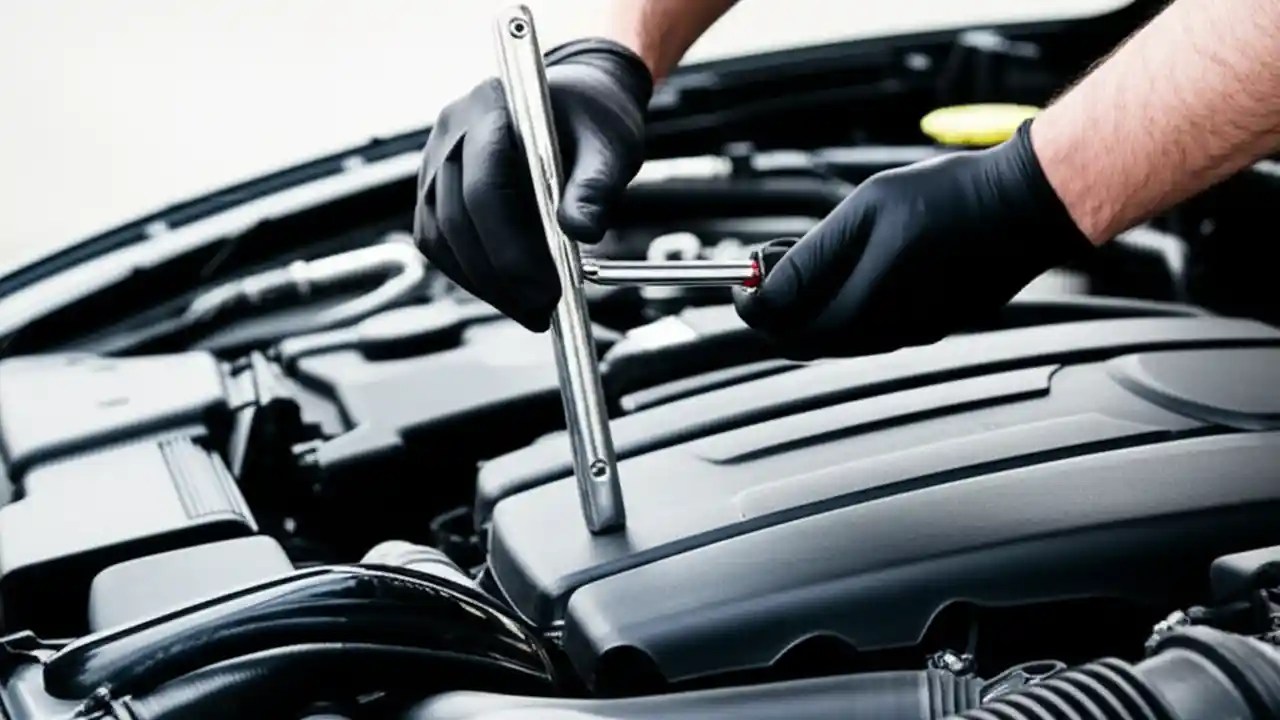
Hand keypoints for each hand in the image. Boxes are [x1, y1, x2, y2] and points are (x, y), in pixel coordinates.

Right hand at [412, 39, 652, 332]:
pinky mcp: (435, 187)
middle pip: (458, 218)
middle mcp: (452, 130)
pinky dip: (468, 272)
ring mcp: (435, 158)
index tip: (547, 290)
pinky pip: (437, 239)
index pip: (486, 189)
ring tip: (529, 309)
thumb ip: (596, 187)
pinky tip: (506, 293)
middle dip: (500, 276)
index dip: (512, 249)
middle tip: (541, 311)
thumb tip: (582, 232)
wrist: (579, 102)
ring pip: (440, 236)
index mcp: (492, 107)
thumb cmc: (595, 119)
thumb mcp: (610, 147)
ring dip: (482, 282)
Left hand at [733, 119, 1096, 359]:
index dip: (751, 303)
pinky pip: (868, 327)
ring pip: (835, 336)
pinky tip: (848, 266)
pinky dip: (841, 303)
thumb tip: (765, 287)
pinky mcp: (930, 323)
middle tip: (766, 264)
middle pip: (805, 339)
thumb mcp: (865, 213)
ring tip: (805, 255)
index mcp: (863, 311)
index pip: (782, 327)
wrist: (1028, 206)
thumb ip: (811, 258)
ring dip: (808, 303)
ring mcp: (910, 332)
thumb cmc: (952, 200)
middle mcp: (885, 334)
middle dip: (775, 305)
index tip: (739, 278)